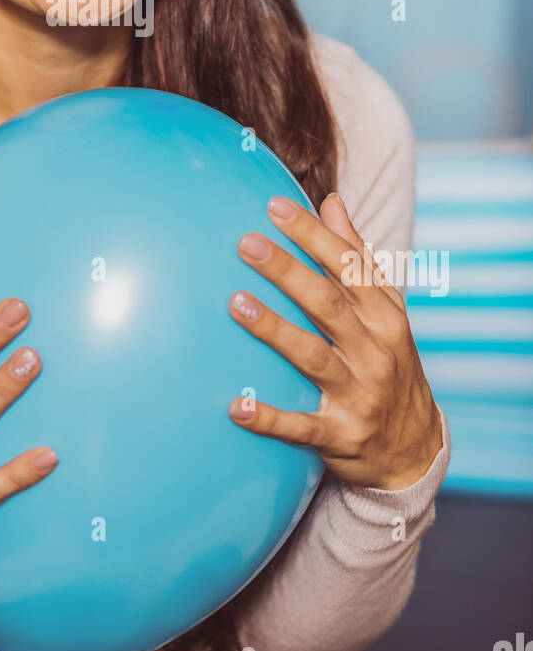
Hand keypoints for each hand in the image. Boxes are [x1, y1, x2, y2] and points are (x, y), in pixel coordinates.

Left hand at [227, 194, 442, 490]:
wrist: (415, 448)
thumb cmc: (390, 363)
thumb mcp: (385, 310)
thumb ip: (356, 257)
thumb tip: (331, 201)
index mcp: (384, 316)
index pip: (348, 267)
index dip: (312, 235)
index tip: (274, 207)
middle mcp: (375, 352)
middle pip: (328, 305)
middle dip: (288, 272)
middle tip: (246, 244)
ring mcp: (359, 395)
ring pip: (312, 358)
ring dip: (274, 331)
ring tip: (235, 304)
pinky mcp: (341, 436)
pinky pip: (301, 427)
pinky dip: (269, 418)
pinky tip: (235, 407)